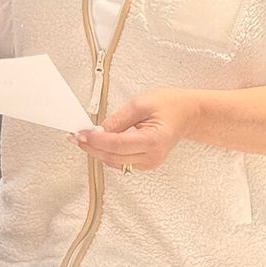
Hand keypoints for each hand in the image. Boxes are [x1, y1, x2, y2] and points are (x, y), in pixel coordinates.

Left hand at [72, 89, 200, 171]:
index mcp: (154, 140)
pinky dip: (108, 153)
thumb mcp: (142, 103)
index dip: (95, 140)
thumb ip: (118, 118)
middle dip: (92, 147)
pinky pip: (120, 162)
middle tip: (76, 136)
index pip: (116, 145)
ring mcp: (149, 163)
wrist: (189, 113)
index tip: (81, 133)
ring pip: (114, 162)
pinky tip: (101, 143)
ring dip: (98, 151)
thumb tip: (98, 130)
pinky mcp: (145, 163)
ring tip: (86, 137)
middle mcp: (152, 156)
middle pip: (112, 157)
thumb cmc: (171, 105)